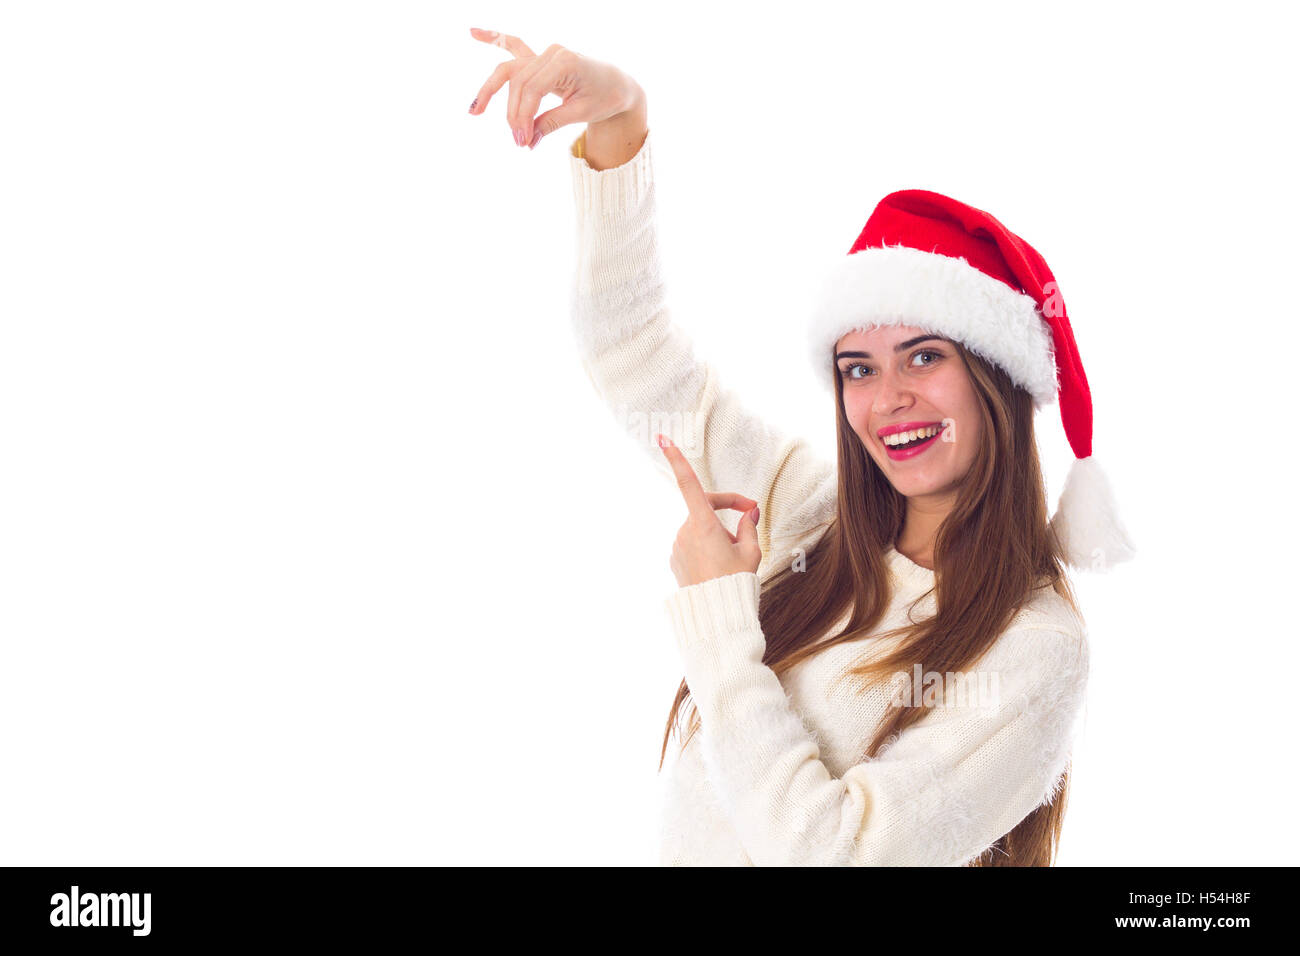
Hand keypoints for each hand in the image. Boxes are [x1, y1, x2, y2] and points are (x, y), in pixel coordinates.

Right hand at [467, 28, 644, 149]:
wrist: (617, 85)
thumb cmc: (605, 97)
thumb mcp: (581, 113)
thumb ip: (551, 123)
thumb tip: (526, 140)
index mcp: (564, 61)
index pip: (532, 90)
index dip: (523, 116)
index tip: (523, 140)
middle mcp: (551, 53)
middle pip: (518, 82)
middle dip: (514, 113)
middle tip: (518, 140)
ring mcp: (544, 53)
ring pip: (510, 71)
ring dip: (491, 90)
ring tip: (475, 111)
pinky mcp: (540, 59)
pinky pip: (513, 46)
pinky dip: (494, 39)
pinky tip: (473, 32)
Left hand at [657, 434, 762, 587]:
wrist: (715, 615)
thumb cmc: (734, 582)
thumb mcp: (751, 552)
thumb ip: (748, 527)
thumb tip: (747, 514)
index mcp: (703, 524)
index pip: (689, 484)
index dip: (677, 460)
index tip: (662, 439)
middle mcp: (686, 531)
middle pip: (705, 508)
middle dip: (726, 509)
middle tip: (751, 514)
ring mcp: (678, 546)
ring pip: (701, 529)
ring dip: (718, 534)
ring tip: (734, 557)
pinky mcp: (675, 559)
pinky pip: (693, 544)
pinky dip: (707, 547)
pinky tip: (719, 567)